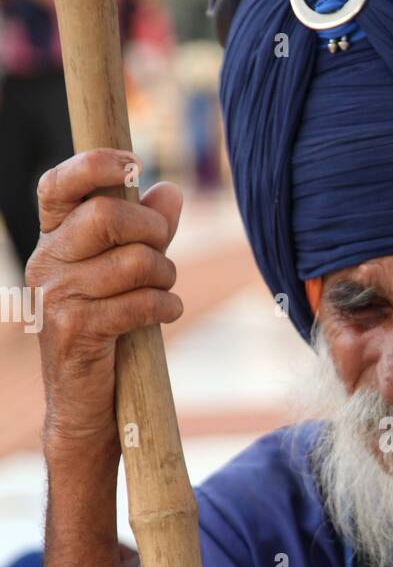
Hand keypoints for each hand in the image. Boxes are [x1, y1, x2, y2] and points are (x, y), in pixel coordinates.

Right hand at [25, 149, 183, 460]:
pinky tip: (166, 313)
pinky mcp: (77, 331)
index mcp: (52, 240)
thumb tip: (171, 190)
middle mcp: (46, 262)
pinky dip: (166, 306)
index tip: (133, 162)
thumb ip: (145, 232)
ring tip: (165, 291)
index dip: (94, 164)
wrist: (86, 404)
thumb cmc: (108, 331)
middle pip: (106, 216)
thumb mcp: (125, 274)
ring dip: (165, 275)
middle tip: (164, 250)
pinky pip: (139, 302)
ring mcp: (57, 297)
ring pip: (133, 262)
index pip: (58, 185)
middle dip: (151, 229)